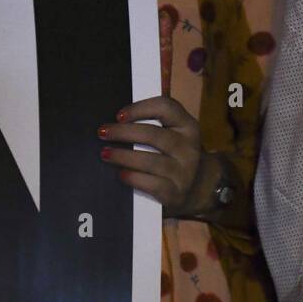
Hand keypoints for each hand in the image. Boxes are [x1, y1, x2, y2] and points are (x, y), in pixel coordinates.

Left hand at [98, 96, 214, 218]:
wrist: (199, 188)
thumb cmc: (176, 155)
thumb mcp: (175, 134)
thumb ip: (156, 119)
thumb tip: (129, 110)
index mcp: (188, 127)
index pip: (166, 108)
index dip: (140, 109)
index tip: (119, 115)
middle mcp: (189, 148)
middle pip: (153, 135)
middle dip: (123, 132)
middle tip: (103, 132)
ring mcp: (184, 172)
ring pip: (150, 160)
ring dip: (123, 156)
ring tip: (105, 154)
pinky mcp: (176, 193)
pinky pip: (152, 184)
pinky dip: (134, 178)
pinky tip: (121, 174)